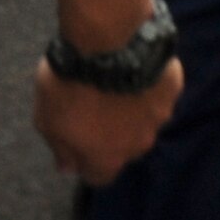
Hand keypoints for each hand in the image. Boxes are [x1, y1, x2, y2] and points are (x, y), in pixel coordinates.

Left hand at [33, 57, 180, 184]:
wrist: (107, 43)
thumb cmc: (70, 85)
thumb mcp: (47, 120)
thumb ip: (60, 148)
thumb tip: (68, 169)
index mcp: (107, 158)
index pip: (99, 177)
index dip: (85, 161)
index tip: (75, 140)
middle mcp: (139, 145)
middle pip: (124, 148)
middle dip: (110, 133)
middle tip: (92, 103)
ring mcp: (160, 116)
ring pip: (144, 120)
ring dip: (129, 107)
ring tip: (112, 81)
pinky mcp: (172, 88)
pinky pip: (157, 92)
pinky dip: (146, 83)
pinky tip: (131, 65)